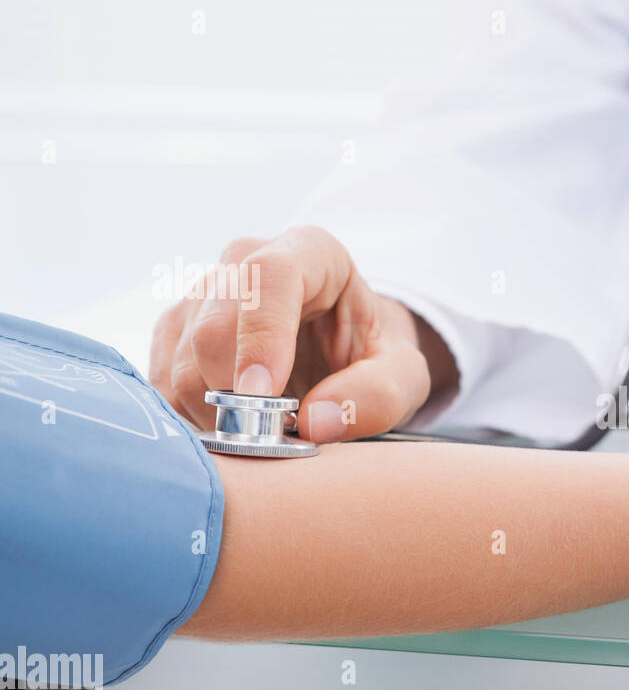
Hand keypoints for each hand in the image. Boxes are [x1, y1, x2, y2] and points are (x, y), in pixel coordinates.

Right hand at [149, 226, 456, 441]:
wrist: (344, 354)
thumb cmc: (376, 358)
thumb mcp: (405, 376)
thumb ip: (379, 396)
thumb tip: (316, 422)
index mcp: (311, 252)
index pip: (268, 277)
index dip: (259, 339)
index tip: (263, 396)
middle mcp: (246, 260)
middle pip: (212, 326)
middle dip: (237, 394)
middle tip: (274, 436)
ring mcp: (202, 293)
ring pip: (181, 360)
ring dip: (216, 415)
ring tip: (264, 433)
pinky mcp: (175, 331)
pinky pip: (163, 382)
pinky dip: (192, 420)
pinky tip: (233, 429)